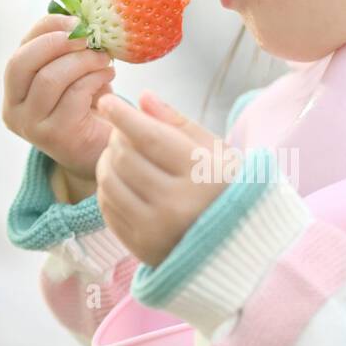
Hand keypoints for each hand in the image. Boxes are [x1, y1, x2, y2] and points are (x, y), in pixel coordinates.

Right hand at [2, 13, 118, 182]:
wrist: (102, 152)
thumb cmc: (88, 107)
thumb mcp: (73, 73)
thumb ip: (68, 48)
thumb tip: (80, 12)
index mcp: (14, 90)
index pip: (21, 50)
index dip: (48, 29)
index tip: (78, 21)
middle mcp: (14, 110)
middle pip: (23, 62)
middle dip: (59, 42)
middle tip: (90, 37)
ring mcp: (31, 126)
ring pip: (50, 78)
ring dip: (82, 61)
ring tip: (104, 59)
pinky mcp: (54, 137)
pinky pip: (73, 96)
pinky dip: (94, 79)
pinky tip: (108, 77)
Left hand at [95, 91, 240, 265]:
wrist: (239, 246)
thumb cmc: (229, 190)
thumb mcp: (217, 152)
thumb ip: (179, 123)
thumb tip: (143, 97)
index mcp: (202, 175)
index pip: (149, 137)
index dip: (123, 115)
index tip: (108, 101)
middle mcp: (177, 205)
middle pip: (124, 158)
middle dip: (116, 137)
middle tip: (122, 131)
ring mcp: (156, 230)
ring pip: (110, 183)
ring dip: (106, 162)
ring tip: (119, 154)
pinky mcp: (141, 247)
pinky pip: (108, 209)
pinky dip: (108, 188)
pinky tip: (121, 180)